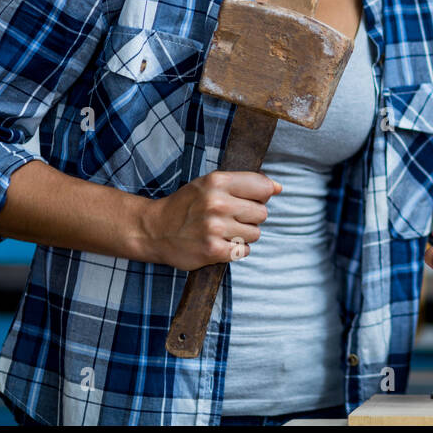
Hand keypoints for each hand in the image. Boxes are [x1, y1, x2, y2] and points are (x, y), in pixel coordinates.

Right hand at [142, 170, 279, 269]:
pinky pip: (243, 251)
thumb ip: (245, 183)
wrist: (154, 229)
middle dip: (251, 217)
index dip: (262, 195)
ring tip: (224, 231)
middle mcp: (217, 203)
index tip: (251, 200)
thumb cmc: (187, 205)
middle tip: (232, 218)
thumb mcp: (211, 184)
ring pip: (256, 233)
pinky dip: (236, 249)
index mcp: (218, 182)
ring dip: (244, 235)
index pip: (264, 187)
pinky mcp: (213, 250)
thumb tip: (278, 188)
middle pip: (262, 213)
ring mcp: (214, 228)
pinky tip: (221, 243)